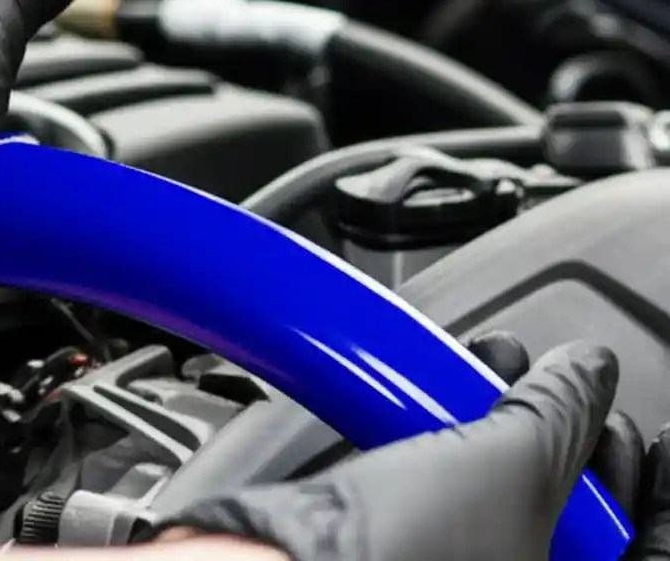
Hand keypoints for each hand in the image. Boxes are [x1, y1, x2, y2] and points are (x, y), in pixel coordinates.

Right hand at [159, 341, 618, 560]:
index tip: (641, 431)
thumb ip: (563, 408)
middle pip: (573, 508)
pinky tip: (441, 386)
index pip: (646, 545)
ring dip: (501, 418)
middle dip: (568, 432)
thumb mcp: (512, 462)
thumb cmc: (400, 550)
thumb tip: (584, 371)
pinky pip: (444, 484)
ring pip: (502, 488)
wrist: (275, 556)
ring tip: (500, 365)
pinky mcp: (396, 545)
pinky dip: (444, 433)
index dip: (649, 482)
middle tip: (569, 389)